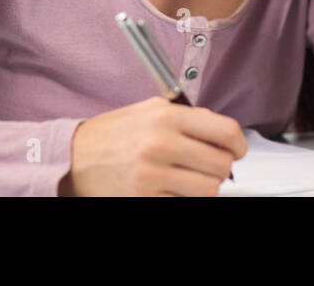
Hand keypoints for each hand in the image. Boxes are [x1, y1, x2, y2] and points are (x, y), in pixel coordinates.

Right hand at [59, 95, 246, 195]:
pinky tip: (174, 189)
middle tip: (212, 166)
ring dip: (206, 187)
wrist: (74, 158)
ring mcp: (153, 176)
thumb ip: (186, 116)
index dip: (239, 144)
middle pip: (221, 164)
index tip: (238, 149)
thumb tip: (221, 132)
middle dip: (222, 168)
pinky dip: (184, 199)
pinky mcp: (145, 199)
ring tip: (193, 179)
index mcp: (166, 117)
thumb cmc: (112, 134)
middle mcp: (161, 144)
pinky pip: (184, 204)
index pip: (225, 131)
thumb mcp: (149, 110)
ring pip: (208, 190)